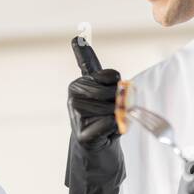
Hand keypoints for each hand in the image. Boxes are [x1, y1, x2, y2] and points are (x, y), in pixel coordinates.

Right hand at [65, 37, 125, 193]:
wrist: (97, 156)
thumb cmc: (103, 122)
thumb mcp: (104, 93)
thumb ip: (95, 70)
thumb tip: (76, 37)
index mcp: (79, 83)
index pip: (110, 75)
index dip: (118, 85)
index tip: (111, 88)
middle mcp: (74, 95)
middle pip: (113, 91)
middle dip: (120, 105)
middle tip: (112, 116)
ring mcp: (76, 114)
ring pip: (113, 108)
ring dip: (118, 120)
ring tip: (108, 127)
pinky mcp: (82, 133)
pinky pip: (111, 123)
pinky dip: (115, 131)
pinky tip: (105, 136)